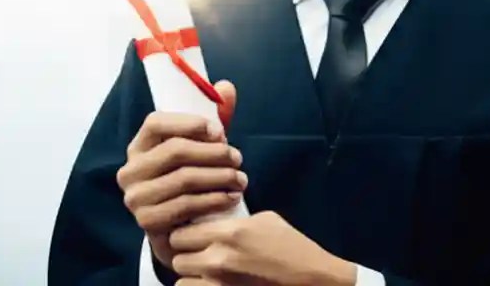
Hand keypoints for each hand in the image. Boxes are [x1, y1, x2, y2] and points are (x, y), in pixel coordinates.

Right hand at [116, 81, 242, 269]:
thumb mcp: (199, 151)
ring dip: (219, 177)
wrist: (179, 232)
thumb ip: (212, 120)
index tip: (219, 131)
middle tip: (238, 158)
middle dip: (213, 153)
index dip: (189, 122)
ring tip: (241, 179)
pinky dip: (214, 200)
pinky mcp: (147, 222)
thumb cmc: (188, 184)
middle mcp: (130, 170)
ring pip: (184, 179)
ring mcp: (136, 197)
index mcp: (138, 147)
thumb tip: (226, 87)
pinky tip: (231, 198)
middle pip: (174, 150)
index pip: (155, 122)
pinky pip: (186, 206)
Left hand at [169, 211, 355, 285]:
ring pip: (182, 280)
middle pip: (176, 257)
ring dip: (189, 276)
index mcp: (230, 232)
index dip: (181, 233)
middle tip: (191, 254)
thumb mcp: (266, 219)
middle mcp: (220, 258)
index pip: (180, 232)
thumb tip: (214, 211)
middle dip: (182, 255)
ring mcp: (222, 283)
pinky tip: (209, 283)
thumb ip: (235, 216)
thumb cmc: (293, 247)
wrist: (314, 279)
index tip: (187, 234)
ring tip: (200, 272)